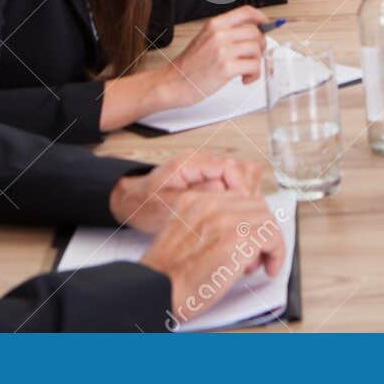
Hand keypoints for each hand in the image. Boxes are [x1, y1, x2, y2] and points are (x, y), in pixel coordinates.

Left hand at [109, 151, 263, 232]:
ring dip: (249, 197)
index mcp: (191, 164)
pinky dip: (242, 200)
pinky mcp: (212, 180)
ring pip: (246, 176)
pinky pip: (238, 185)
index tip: (245, 207)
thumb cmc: (145, 205)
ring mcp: (210, 170)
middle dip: (250, 194)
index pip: (230, 167)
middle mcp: (204, 163)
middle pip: (244, 169)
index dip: (242, 188)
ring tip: (244, 220)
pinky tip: (236, 218)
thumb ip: (195, 196)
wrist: (133, 202)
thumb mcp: (166, 205)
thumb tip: (223, 190)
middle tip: (248, 218)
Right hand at [139, 192, 286, 323]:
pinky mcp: (238, 238)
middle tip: (260, 252)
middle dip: (262, 230)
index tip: (252, 237)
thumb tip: (234, 232)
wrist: (156, 290)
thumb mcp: (178, 234)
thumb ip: (203, 223)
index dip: (249, 219)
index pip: (238, 198)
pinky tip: (269, 268)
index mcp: (194, 200)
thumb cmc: (165, 274)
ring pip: (267, 219)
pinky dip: (276, 253)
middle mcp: (210, 204)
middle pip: (256, 206)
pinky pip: (272, 237)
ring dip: (270, 242)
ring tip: (263, 262)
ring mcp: (225, 219)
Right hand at [160, 6, 268, 107]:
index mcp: (214, 25)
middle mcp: (219, 34)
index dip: (261, 18)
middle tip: (254, 56)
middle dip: (261, 46)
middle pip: (256, 32)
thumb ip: (226, 34)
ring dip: (257, 62)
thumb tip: (253, 33)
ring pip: (257, 49)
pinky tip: (244, 79)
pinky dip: (254, 75)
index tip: (267, 25)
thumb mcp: (205, 39)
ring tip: (247, 70)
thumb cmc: (189, 65)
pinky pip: (254, 66)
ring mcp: (222, 50)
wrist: (173, 82)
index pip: (246, 12)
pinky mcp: (226, 68)